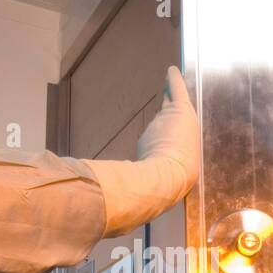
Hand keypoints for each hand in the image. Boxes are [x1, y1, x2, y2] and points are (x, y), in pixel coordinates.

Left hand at [86, 65, 201, 236]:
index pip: (165, 144)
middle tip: (174, 106)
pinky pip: (178, 90)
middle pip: (170, 125)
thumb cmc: (155, 189)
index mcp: (171, 159)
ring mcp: (178, 125)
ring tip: (174, 86)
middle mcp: (175, 142)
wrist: (167, 181)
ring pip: (169, 111)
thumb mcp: (134, 189)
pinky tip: (172, 69)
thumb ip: (123, 190)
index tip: (168, 135)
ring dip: (171, 102)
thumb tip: (91, 203)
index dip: (164, 139)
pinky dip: (174, 80)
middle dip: (171, 118)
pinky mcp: (181, 112)